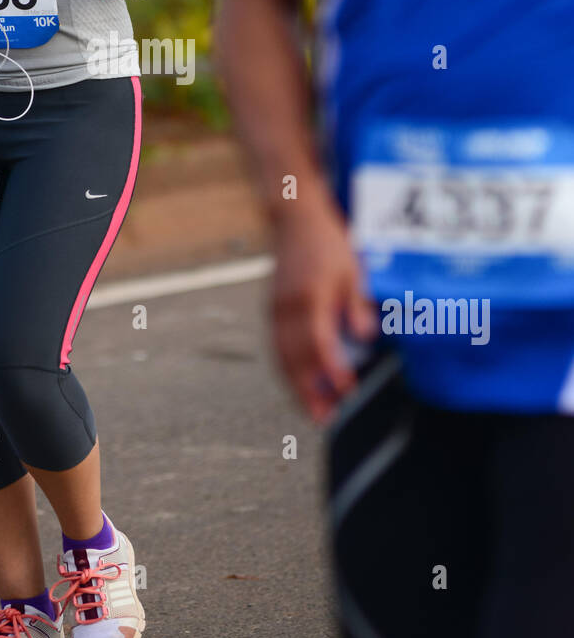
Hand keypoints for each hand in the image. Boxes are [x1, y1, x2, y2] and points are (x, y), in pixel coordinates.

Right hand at [268, 195, 378, 423]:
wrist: (295, 220)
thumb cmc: (327, 243)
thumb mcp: (352, 271)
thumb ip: (356, 307)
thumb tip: (365, 338)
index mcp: (310, 297)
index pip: (319, 343)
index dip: (332, 370)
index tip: (347, 390)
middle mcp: (288, 308)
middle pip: (295, 359)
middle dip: (310, 392)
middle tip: (325, 418)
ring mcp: (276, 310)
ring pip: (282, 358)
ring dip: (296, 387)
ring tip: (311, 411)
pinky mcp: (272, 310)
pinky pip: (277, 347)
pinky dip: (287, 370)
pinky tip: (298, 384)